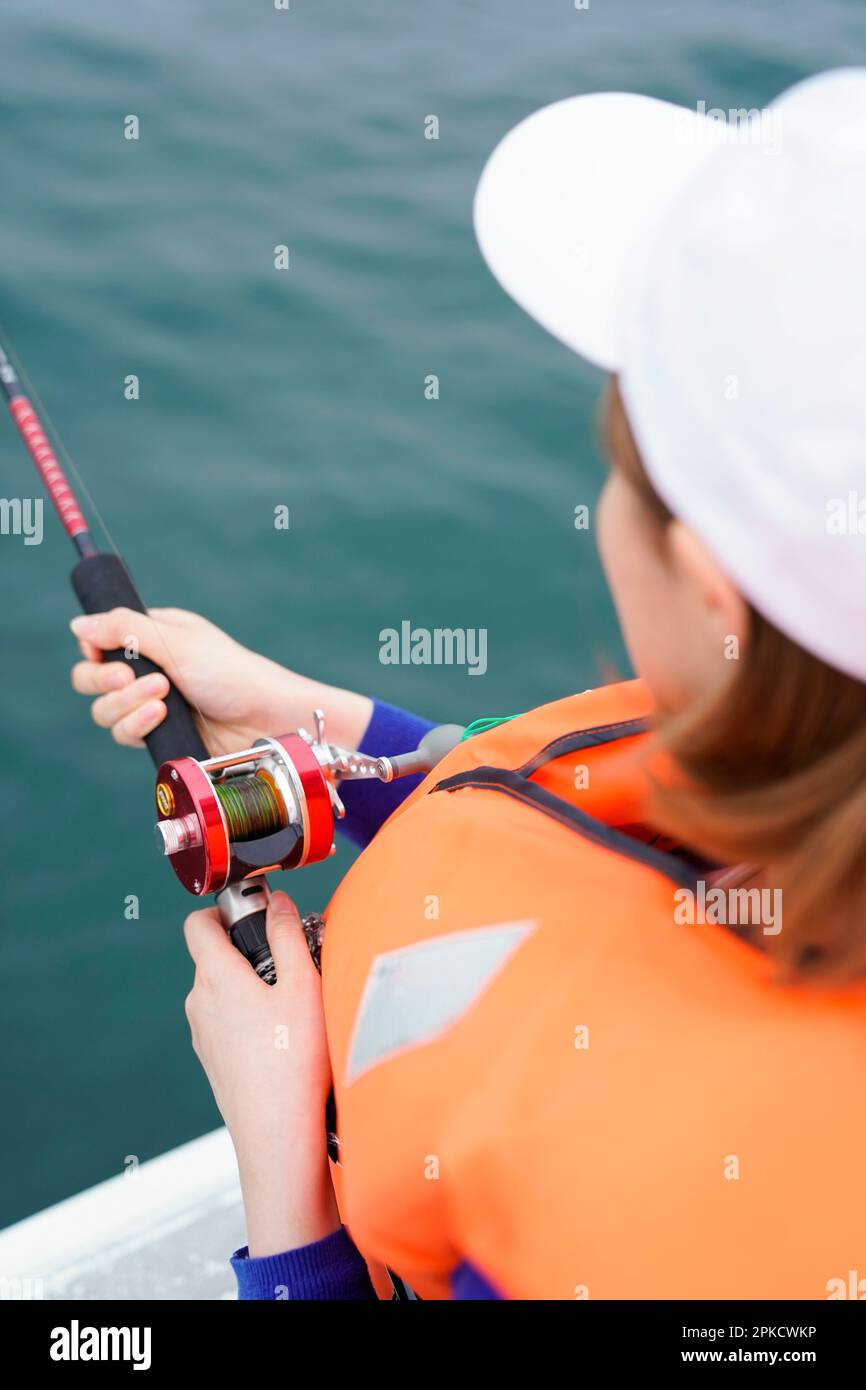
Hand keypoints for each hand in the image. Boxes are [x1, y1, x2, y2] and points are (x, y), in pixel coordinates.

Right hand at [69, 606, 371, 755]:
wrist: (264, 718)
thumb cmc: (230, 672)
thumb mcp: (176, 642)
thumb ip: (124, 629)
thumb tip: (77, 625)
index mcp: (153, 636)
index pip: (99, 641)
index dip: (93, 651)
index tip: (101, 654)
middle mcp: (149, 669)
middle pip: (92, 679)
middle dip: (106, 681)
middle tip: (132, 678)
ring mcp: (152, 704)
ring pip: (105, 710)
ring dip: (127, 704)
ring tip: (162, 698)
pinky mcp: (160, 734)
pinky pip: (124, 734)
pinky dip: (136, 727)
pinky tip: (159, 718)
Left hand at [184, 890, 339, 1255]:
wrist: (279, 1137)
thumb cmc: (294, 1062)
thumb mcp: (303, 985)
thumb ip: (287, 934)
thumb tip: (275, 902)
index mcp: (215, 977)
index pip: (198, 923)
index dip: (224, 910)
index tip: (256, 914)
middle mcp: (199, 1004)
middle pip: (214, 956)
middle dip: (250, 950)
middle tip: (292, 962)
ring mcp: (202, 1036)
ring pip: (222, 992)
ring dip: (252, 986)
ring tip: (294, 1005)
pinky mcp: (214, 1062)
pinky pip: (227, 1023)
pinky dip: (250, 1019)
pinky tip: (285, 1039)